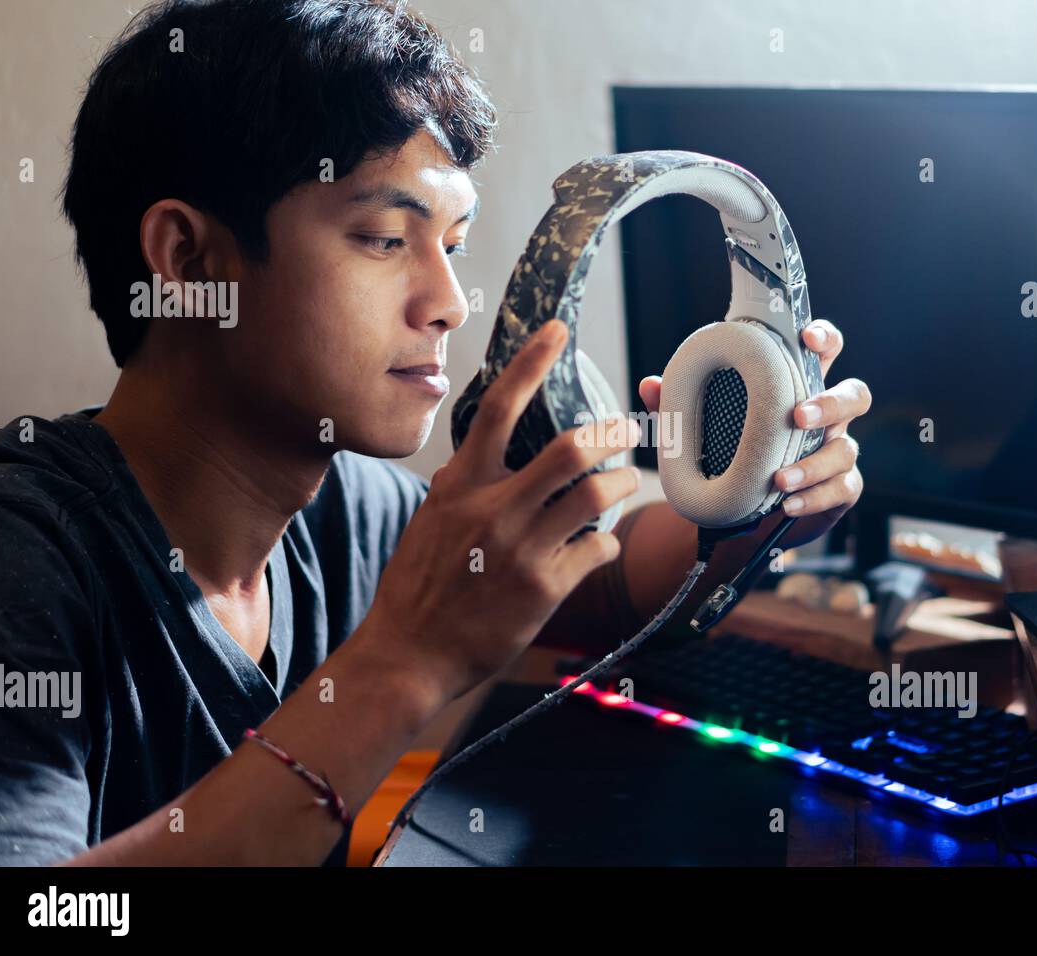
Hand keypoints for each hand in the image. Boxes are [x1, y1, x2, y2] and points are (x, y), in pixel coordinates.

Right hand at [362, 319, 641, 707]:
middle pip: (571, 448)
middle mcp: (492, 510)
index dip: (531, 362)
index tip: (557, 331)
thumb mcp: (431, 520)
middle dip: (612, 432)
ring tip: (628, 481)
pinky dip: (607, 543)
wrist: (408, 654)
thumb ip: (466, 486)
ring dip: (624, 483)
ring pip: (598, 497)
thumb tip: (492, 456)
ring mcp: (521, 550)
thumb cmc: (418, 585)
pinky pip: (597, 550)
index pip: (499, 407)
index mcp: (460, 485)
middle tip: (629, 428)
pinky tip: (601, 546)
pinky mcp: (544, 588)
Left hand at [638, 318, 868, 533]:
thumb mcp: (699, 428)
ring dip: (813, 463)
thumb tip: (651, 385)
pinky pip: (842, 488)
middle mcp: (825, 417)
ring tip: (779, 479)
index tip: (807, 338)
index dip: (824, 338)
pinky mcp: (840, 488)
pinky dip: (815, 497)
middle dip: (831, 402)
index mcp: (798, 387)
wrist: (743, 514)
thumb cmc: (730, 455)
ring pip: (846, 449)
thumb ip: (677, 405)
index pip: (824, 351)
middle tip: (798, 415)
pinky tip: (788, 503)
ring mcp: (836, 451)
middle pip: (855, 395)